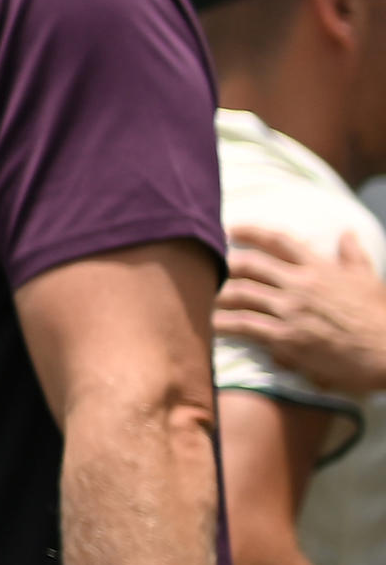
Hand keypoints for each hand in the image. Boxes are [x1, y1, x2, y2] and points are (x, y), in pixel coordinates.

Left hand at [221, 208, 385, 399]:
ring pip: (241, 293)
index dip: (252, 230)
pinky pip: (246, 325)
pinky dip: (223, 323)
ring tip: (196, 292)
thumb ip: (353, 255)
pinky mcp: (287, 337)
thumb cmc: (381, 316)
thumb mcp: (369, 279)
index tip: (231, 227)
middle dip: (223, 261)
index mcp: (319, 268)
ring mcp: (291, 310)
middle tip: (202, 262)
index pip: (279, 241)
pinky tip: (207, 323)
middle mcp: (300, 284)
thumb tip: (348, 232)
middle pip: (250, 265)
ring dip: (216, 292)